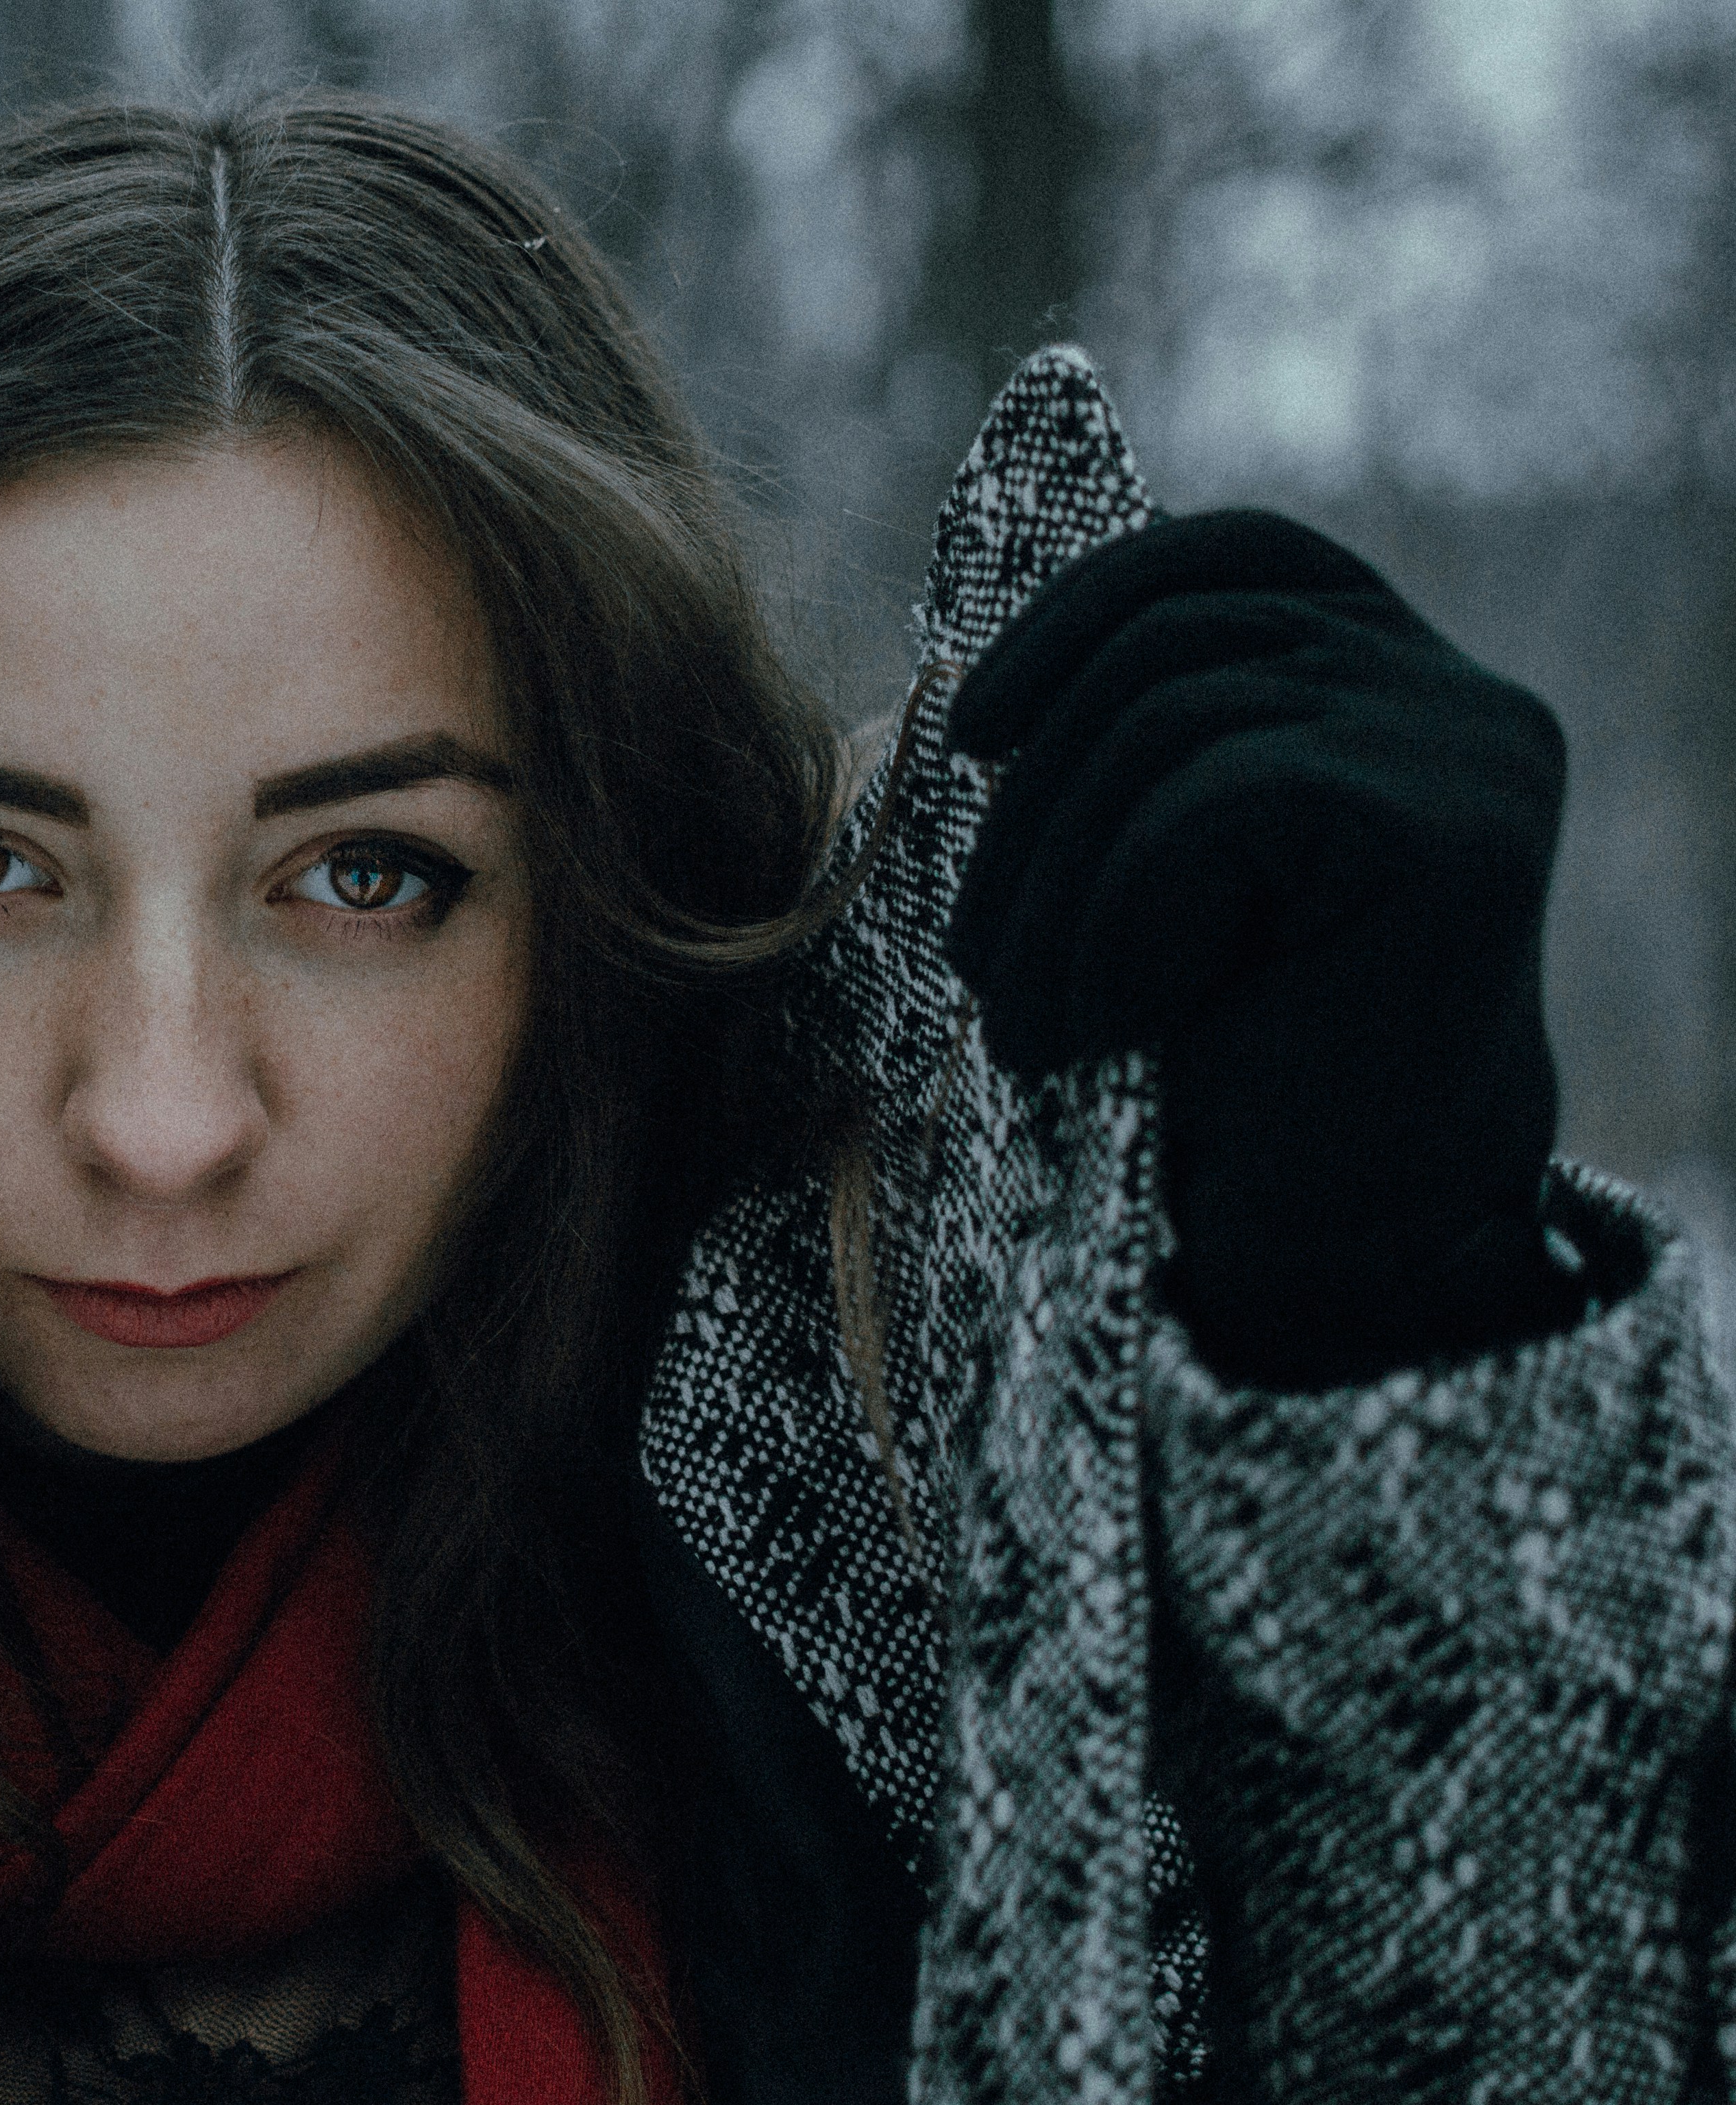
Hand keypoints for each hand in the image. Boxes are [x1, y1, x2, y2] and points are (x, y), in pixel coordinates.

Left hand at [945, 508, 1585, 1388]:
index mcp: (1391, 672)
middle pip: (1164, 643)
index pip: (1221, 555)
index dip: (1078, 611)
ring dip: (1050, 889)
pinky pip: (1208, 804)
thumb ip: (1126, 742)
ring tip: (1031, 1025)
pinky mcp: (1452, 828)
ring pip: (1164, 723)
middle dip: (1028, 804)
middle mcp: (1455, 688)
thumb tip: (967, 670)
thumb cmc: (1226, 1057)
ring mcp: (1468, 747)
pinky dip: (1117, 919)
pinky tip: (1114, 1025)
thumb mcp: (1159, 867)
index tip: (975, 729)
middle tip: (978, 969)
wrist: (1331, 1235)